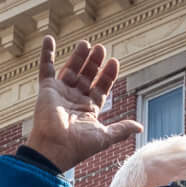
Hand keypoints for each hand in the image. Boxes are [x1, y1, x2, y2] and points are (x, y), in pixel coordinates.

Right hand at [26, 36, 141, 172]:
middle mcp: (75, 100)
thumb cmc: (79, 146)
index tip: (114, 62)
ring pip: (71, 69)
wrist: (55, 147)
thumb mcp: (105, 137)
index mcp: (89, 109)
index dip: (107, 75)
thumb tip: (140, 127)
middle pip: (87, 76)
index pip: (101, 88)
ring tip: (85, 43)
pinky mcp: (47, 89)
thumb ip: (121, 129)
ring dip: (78, 56)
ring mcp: (61, 93)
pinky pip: (45, 68)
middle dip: (94, 63)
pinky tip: (49, 39)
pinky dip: (47, 53)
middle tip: (101, 48)